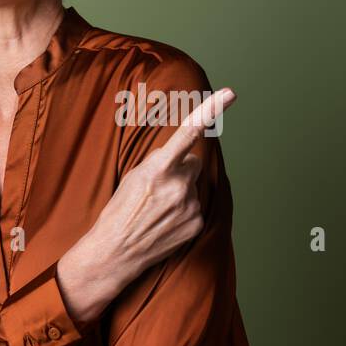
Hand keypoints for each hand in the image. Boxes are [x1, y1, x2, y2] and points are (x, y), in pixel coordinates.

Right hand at [57, 88, 236, 325]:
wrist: (116, 251)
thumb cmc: (120, 210)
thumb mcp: (134, 176)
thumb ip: (160, 162)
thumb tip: (180, 156)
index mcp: (159, 169)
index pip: (188, 133)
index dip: (210, 111)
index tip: (230, 94)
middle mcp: (179, 186)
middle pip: (192, 163)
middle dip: (180, 169)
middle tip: (157, 188)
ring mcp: (191, 206)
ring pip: (193, 186)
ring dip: (180, 191)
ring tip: (157, 208)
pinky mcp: (196, 223)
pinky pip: (195, 205)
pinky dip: (184, 210)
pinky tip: (165, 221)